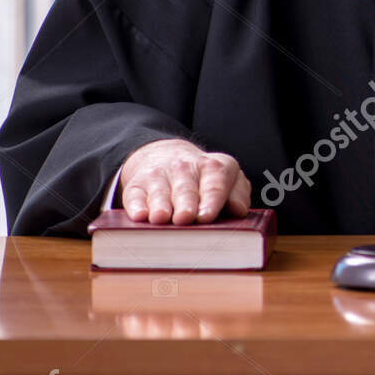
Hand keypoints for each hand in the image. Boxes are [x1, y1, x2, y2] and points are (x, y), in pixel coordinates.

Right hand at [118, 138, 249, 224]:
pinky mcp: (137, 184)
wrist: (167, 156)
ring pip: (160, 191)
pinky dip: (136, 206)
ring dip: (160, 205)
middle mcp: (185, 168)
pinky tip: (139, 216)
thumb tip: (239, 210)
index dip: (211, 200)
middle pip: (186, 188)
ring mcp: (159, 175)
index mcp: (213, 167)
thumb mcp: (228, 180)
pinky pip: (135, 195)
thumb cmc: (205, 180)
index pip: (215, 183)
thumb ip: (237, 194)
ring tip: (161, 218)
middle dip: (186, 203)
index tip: (207, 216)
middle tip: (185, 218)